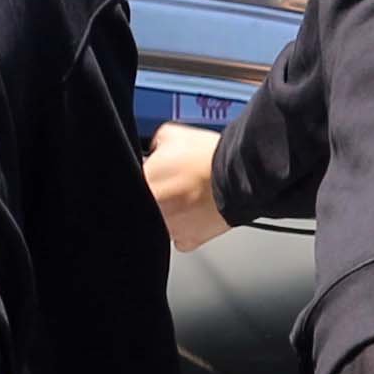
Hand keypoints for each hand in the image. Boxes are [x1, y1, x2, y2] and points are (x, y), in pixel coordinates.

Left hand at [144, 122, 229, 253]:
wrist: (240, 176)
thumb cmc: (208, 157)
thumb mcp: (171, 133)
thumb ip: (154, 145)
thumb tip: (155, 150)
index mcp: (144, 183)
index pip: (134, 183)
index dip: (148, 177)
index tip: (159, 174)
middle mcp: (153, 209)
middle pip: (148, 204)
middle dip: (159, 194)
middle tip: (176, 184)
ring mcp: (169, 227)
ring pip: (161, 222)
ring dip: (171, 211)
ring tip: (189, 196)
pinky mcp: (187, 240)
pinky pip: (179, 237)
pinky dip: (185, 228)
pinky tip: (194, 213)